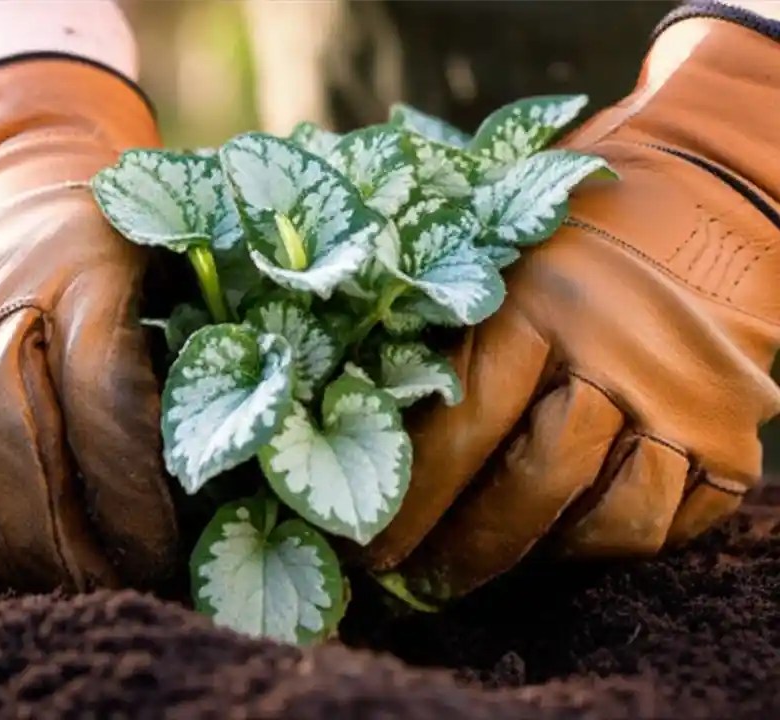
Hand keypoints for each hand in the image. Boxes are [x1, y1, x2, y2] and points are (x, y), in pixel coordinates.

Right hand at [0, 59, 178, 590]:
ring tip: (62, 587)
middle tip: (119, 587)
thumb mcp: (175, 256)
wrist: (7, 177)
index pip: (99, 389)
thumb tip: (248, 463)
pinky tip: (2, 557)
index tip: (171, 546)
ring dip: (4, 539)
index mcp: (84, 265)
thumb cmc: (121, 236)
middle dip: (68, 532)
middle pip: (14, 432)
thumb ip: (203, 338)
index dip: (132, 483)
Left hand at [360, 16, 779, 598]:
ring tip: (484, 565)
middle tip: (413, 586)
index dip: (408, 498)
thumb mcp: (496, 249)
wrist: (712, 186)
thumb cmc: (571, 228)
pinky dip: (612, 543)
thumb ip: (436, 325)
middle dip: (462, 550)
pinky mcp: (738, 434)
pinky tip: (562, 538)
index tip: (364, 545)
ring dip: (539, 555)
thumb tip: (337, 420)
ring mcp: (690, 397)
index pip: (464, 423)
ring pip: (609, 520)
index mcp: (541, 298)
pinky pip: (670, 525)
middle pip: (533, 483)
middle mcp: (621, 350)